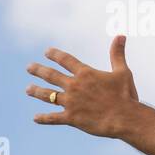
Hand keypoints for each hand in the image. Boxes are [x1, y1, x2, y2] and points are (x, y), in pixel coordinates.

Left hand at [26, 35, 140, 137]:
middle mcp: (74, 86)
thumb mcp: (123, 72)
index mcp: (85, 74)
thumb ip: (117, 54)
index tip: (47, 52)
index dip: (55, 54)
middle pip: (51, 75)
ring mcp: (71, 102)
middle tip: (29, 67)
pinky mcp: (71, 118)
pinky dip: (44, 118)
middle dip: (38, 70)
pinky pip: (53, 117)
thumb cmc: (126, 95)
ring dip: (36, 91)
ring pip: (48, 95)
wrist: (125, 117)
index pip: (65, 60)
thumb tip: (120, 36)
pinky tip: (35, 118)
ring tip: (28, 89)